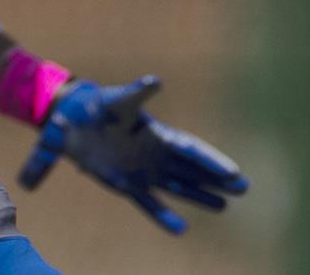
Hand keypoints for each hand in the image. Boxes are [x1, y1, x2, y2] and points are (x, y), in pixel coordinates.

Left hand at [17, 76, 248, 233]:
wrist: (64, 118)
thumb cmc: (87, 106)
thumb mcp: (109, 99)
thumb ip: (131, 93)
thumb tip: (155, 80)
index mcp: (149, 129)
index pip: (184, 146)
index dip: (208, 158)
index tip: (231, 169)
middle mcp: (151, 149)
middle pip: (190, 167)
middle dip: (215, 176)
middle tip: (245, 185)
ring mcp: (142, 167)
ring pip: (177, 183)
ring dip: (201, 192)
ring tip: (229, 202)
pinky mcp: (126, 182)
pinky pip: (148, 202)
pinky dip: (163, 215)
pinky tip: (181, 229)